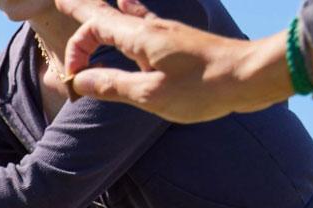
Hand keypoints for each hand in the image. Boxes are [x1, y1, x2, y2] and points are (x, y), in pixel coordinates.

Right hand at [54, 0, 292, 122]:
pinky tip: (130, 6)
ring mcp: (168, 33)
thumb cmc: (203, 87)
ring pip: (126, 17)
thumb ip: (112, 85)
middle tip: (61, 0)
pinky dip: (130, 13)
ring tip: (86, 6)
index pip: (94, 29)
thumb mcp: (150, 94)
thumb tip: (80, 81)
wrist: (251, 76)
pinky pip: (145, 21)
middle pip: (107, 15)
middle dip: (82, 11)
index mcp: (141, 38)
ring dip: (103, 15)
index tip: (74, 78)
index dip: (77, 49)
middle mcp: (153, 28)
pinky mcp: (180, 42)